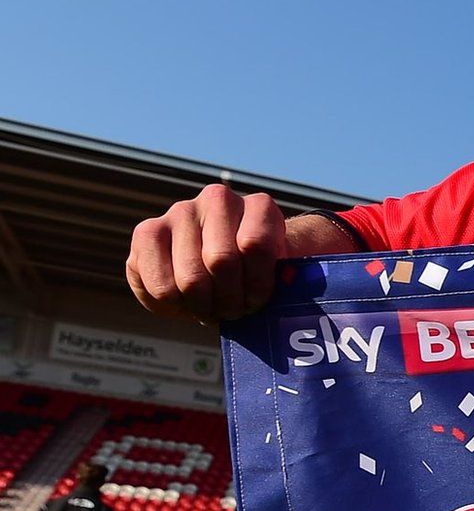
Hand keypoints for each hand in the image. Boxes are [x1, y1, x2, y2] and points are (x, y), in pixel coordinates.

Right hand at [127, 184, 286, 321]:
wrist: (231, 263)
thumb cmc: (261, 272)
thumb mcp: (286, 273)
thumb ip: (290, 277)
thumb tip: (286, 282)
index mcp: (259, 206)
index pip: (255, 245)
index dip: (258, 286)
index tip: (259, 300)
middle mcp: (218, 199)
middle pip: (221, 261)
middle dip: (230, 301)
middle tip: (233, 311)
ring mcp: (179, 212)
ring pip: (189, 278)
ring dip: (203, 307)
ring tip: (211, 309)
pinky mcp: (146, 233)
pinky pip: (157, 285)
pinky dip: (173, 306)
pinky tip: (185, 302)